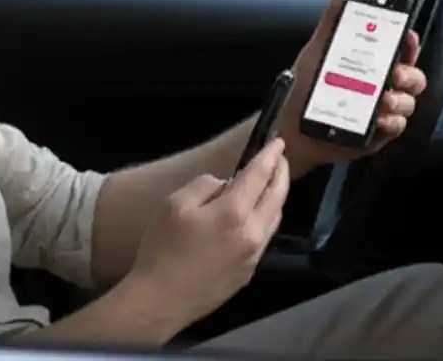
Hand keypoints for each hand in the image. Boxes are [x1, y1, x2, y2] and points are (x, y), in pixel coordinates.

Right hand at [125, 138, 289, 328]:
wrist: (161, 300)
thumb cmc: (163, 249)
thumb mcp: (175, 204)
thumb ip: (205, 186)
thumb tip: (224, 185)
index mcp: (234, 213)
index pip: (260, 176)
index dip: (271, 156)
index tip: (279, 142)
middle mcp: (252, 234)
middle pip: (277, 197)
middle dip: (281, 174)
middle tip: (280, 158)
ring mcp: (253, 256)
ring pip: (274, 219)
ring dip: (276, 197)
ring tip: (270, 184)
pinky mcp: (247, 273)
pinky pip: (263, 238)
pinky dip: (265, 219)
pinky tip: (253, 216)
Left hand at [277, 0, 427, 176]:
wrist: (290, 127)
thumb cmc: (304, 89)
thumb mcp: (315, 54)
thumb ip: (329, 26)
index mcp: (372, 65)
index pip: (401, 51)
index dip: (409, 43)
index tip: (407, 36)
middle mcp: (383, 87)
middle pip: (413, 78)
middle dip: (409, 75)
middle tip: (394, 74)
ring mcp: (382, 112)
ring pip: (408, 103)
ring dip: (399, 100)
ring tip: (382, 100)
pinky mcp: (378, 135)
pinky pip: (395, 128)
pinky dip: (390, 123)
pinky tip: (378, 120)